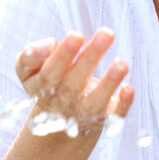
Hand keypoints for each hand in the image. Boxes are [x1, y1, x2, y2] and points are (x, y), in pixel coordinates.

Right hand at [15, 28, 133, 137]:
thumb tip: (50, 43)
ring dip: (109, 84)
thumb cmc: (46, 83)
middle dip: (90, 57)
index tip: (77, 35)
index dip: (62, 55)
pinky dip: (122, 105)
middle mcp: (61, 103)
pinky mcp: (102, 120)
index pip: (49, 73)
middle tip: (106, 33)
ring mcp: (82, 114)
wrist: (56, 126)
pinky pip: (113, 116)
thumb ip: (30, 56)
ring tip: (122, 64)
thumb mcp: (29, 71)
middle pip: (74, 83)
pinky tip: (129, 89)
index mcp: (40, 88)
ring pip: (94, 103)